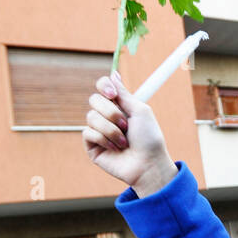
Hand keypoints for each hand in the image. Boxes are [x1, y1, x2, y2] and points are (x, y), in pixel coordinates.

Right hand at [83, 72, 178, 196]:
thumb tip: (113, 73)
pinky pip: (88, 133)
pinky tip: (115, 148)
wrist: (148, 164)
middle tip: (126, 125)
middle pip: (94, 100)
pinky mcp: (92, 146)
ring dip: (111, 130)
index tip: (112, 94)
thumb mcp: (140, 111)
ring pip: (91, 117)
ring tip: (124, 142)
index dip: (103, 86)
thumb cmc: (149, 139)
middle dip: (111, 112)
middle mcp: (107, 116)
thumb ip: (124, 93)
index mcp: (119, 105)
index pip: (102, 86)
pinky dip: (104, 139)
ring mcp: (98, 131)